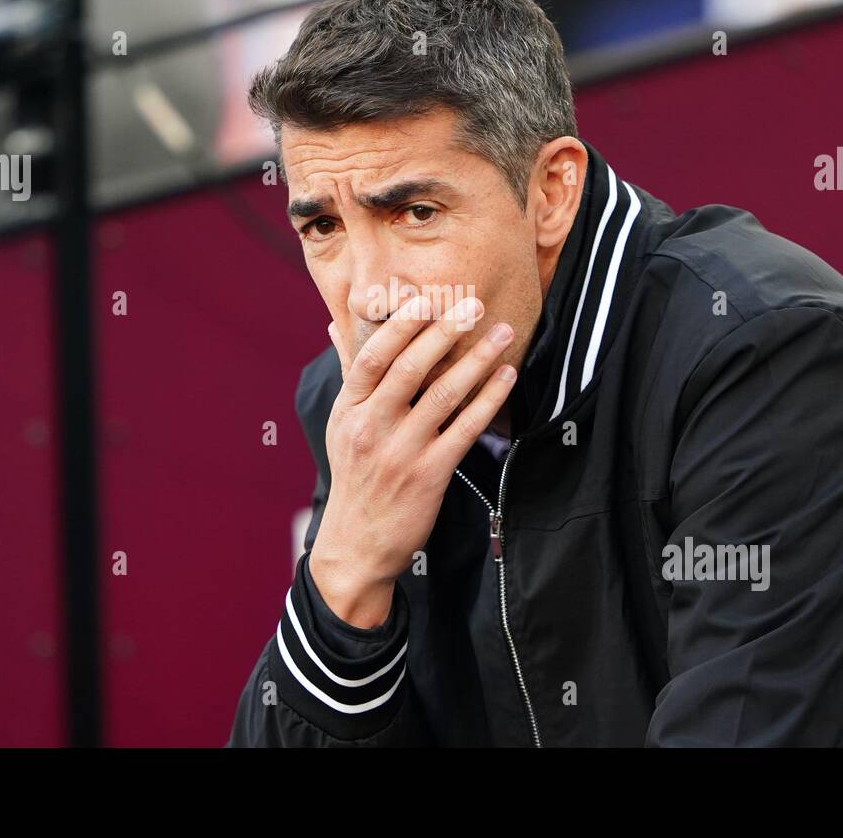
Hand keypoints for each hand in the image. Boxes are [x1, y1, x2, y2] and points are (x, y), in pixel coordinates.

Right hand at [309, 294, 516, 627]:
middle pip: (410, 368)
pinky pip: (465, 429)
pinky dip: (488, 400)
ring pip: (443, 395)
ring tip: (502, 334)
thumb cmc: (355, 477)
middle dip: (446, 331)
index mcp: (349, 410)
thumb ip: (349, 375)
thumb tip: (336, 326)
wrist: (358, 545)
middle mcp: (371, 427)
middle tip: (475, 304)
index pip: (372, 356)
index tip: (429, 299)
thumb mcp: (341, 425)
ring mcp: (400, 452)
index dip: (402, 324)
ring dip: (477, 360)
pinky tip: (506, 378)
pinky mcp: (429, 475)